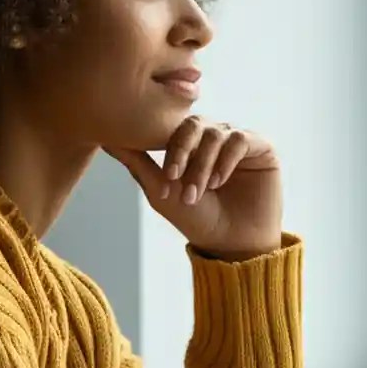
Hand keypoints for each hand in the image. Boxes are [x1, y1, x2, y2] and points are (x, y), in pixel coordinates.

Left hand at [104, 116, 282, 259]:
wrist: (233, 243)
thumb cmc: (196, 220)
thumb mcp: (159, 190)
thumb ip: (136, 160)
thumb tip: (104, 136)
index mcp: (192, 143)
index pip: (175, 127)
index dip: (169, 147)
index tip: (167, 176)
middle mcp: (215, 137)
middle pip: (195, 124)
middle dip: (184, 152)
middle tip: (177, 179)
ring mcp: (238, 141)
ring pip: (216, 134)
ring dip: (204, 164)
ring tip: (199, 191)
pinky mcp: (262, 148)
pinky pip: (240, 139)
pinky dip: (226, 159)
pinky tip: (220, 182)